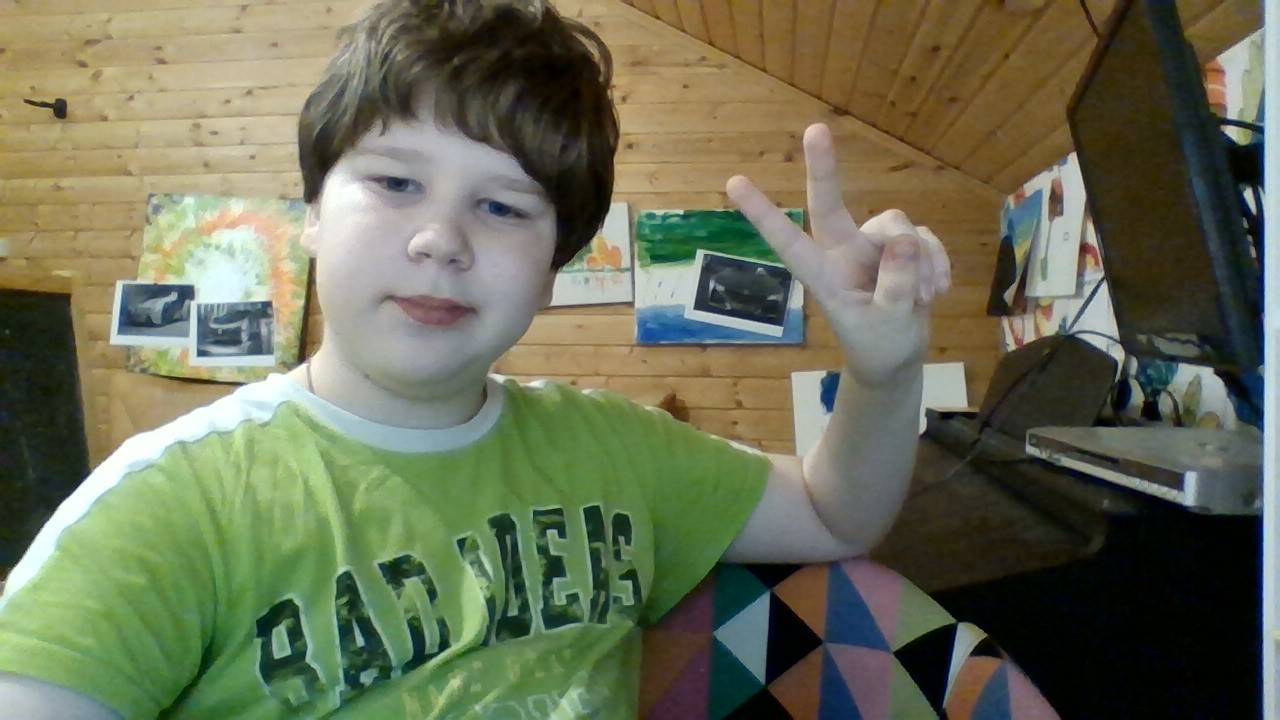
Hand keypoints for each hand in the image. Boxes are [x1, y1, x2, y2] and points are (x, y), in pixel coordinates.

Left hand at [726, 123, 950, 386]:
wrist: (898, 360)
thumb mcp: (888, 323)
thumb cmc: (879, 344)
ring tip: (926, 297)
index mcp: (823, 275)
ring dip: (921, 261)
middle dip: (823, 168)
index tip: (733, 183)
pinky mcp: (904, 246)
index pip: (788, 241)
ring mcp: (873, 246)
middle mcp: (843, 252)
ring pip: (898, 226)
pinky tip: (938, 292)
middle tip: (815, 129)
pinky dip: (937, 263)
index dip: (762, 213)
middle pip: (829, 203)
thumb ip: (896, 285)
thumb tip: (907, 241)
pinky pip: (925, 239)